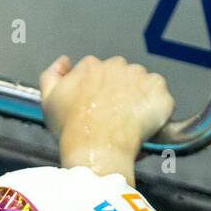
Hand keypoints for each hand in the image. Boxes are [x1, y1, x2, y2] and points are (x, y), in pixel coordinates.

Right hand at [39, 55, 175, 181]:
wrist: (95, 150)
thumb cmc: (70, 129)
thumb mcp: (48, 101)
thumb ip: (52, 74)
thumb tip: (64, 60)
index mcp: (91, 66)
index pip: (97, 72)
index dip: (97, 90)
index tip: (96, 107)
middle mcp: (116, 65)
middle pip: (122, 75)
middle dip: (120, 91)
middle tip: (113, 117)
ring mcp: (140, 77)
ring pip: (143, 84)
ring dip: (138, 98)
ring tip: (129, 123)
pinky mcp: (158, 92)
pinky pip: (161, 97)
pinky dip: (156, 109)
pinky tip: (144, 124)